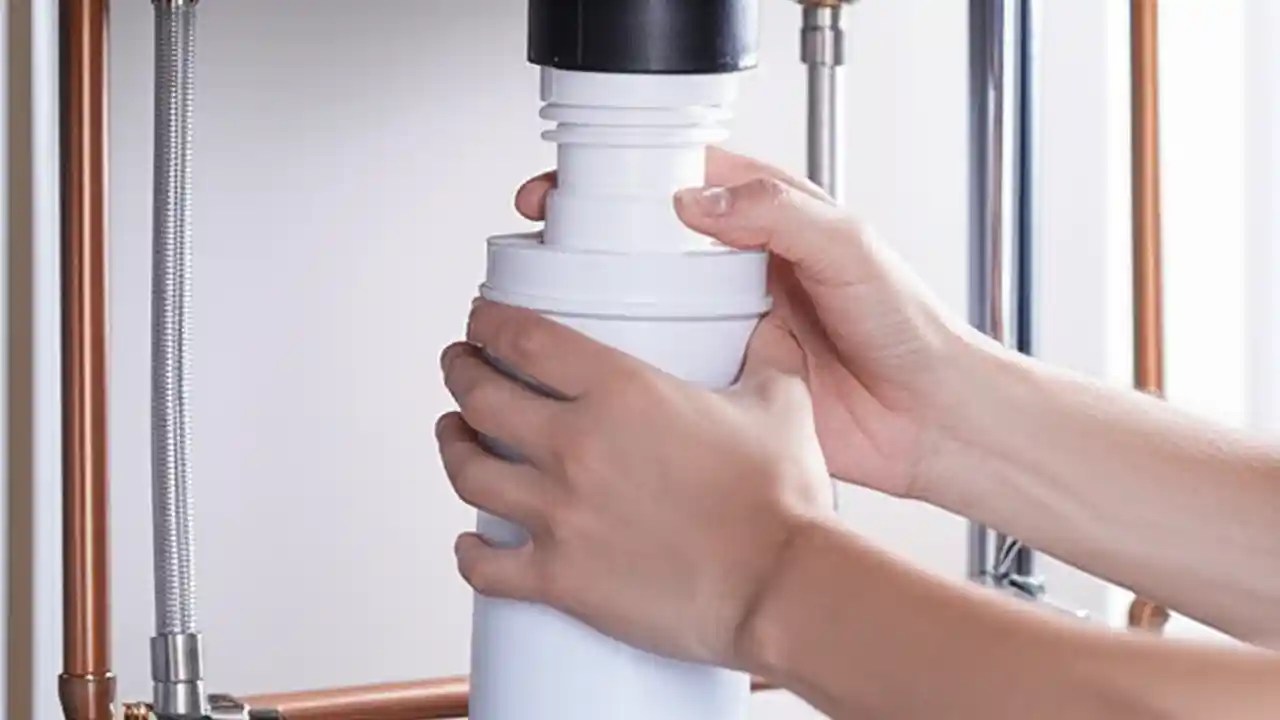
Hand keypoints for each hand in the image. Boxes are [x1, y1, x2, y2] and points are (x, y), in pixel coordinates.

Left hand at [438, 301, 836, 666]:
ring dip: (453, 446)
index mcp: (622, 391)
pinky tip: (469, 542)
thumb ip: (763, 359)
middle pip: (480, 396)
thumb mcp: (779, 401)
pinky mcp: (560, 578)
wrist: (783, 585)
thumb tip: (768, 336)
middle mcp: (576, 445)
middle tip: (460, 367)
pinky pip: (485, 565)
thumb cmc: (783, 500)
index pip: (525, 338)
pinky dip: (468, 551)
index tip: (481, 322)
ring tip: (455, 434)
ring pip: (468, 471)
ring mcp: (561, 513)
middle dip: (460, 373)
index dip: (489, 323)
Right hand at [514, 149, 968, 497]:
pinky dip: (632, 359)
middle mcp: (744, 271)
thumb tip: (700, 200)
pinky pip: (667, 361)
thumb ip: (781, 213)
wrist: (928, 420)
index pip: (687, 180)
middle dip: (596, 235)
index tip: (575, 186)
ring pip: (651, 300)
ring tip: (555, 299)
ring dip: (605, 299)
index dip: (625, 176)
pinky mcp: (727, 377)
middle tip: (547, 240)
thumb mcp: (850, 248)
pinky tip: (601, 362)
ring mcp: (731, 324)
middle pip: (653, 239)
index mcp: (772, 223)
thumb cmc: (909, 329)